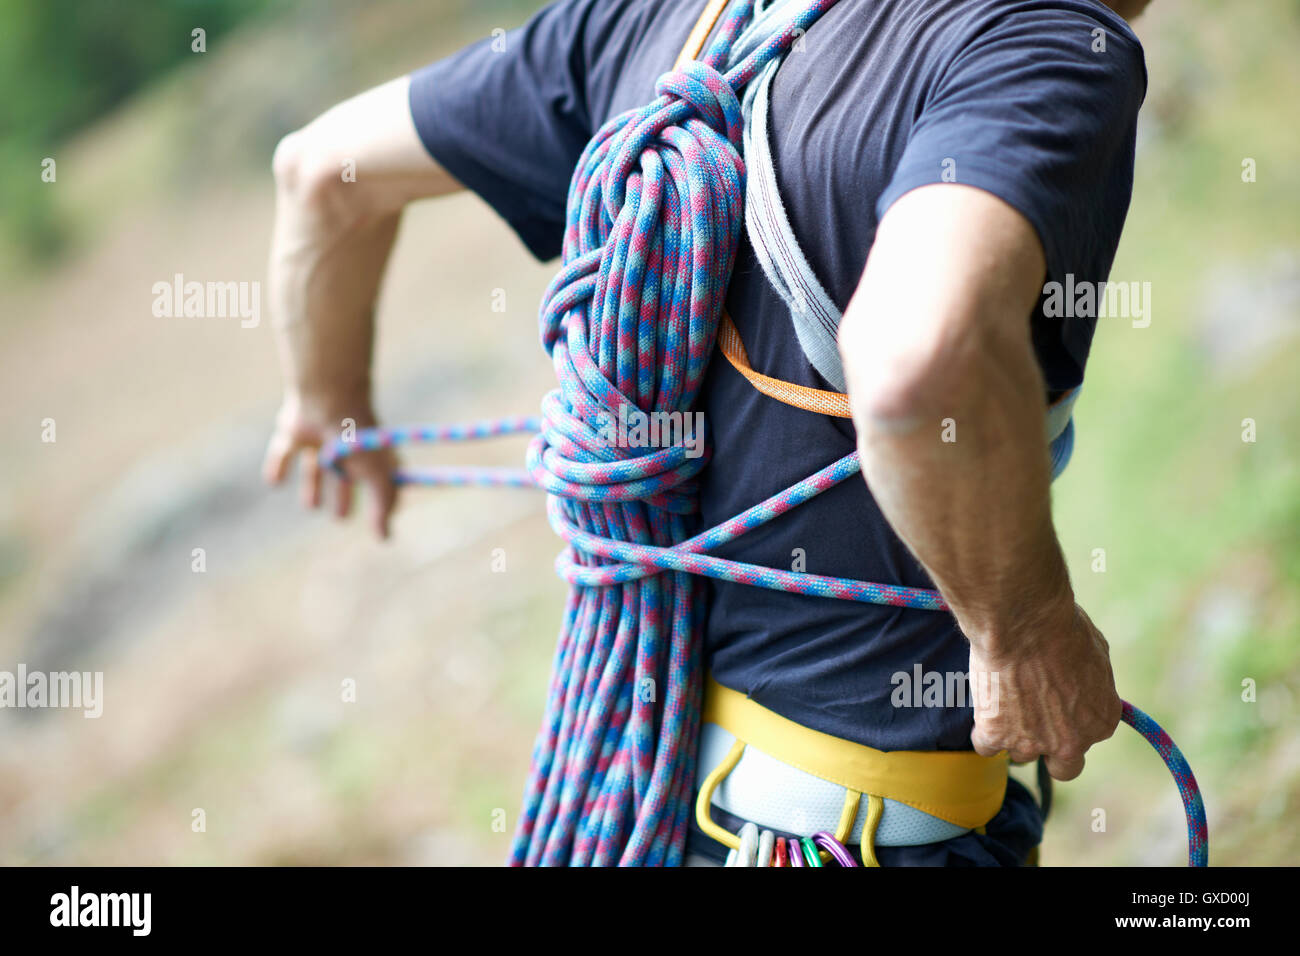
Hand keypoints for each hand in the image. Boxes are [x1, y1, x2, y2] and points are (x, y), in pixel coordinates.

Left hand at [261, 391, 398, 538]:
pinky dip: (279, 465)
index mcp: (368, 454)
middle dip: (343, 495)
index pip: (375, 480)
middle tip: (341, 518)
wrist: (327, 400)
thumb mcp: (377, 476)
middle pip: (343, 476)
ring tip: (312, 506)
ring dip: (314, 485)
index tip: (377, 521)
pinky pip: (284, 451)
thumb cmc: (357, 439)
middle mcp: (344, 447)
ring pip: (316, 466)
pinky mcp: (292, 433)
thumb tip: (385, 539)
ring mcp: (318, 439)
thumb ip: (383, 507)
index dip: (376, 499)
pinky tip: (274, 481)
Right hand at [968, 602, 1121, 780]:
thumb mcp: (1095, 652)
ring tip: (1005, 699)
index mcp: (1101, 721)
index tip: (1056, 702)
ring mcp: (1032, 743)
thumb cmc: (1060, 626)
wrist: (1022, 622)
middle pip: (1063, 768)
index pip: (1088, 737)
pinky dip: (984, 732)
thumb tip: (1084, 681)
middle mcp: (1071, 741)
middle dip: (1051, 748)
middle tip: (1035, 721)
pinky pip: (985, 747)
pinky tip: (985, 709)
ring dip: (1014, 733)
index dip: (1071, 720)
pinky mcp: (995, 735)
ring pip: (1020, 754)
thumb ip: (1092, 681)